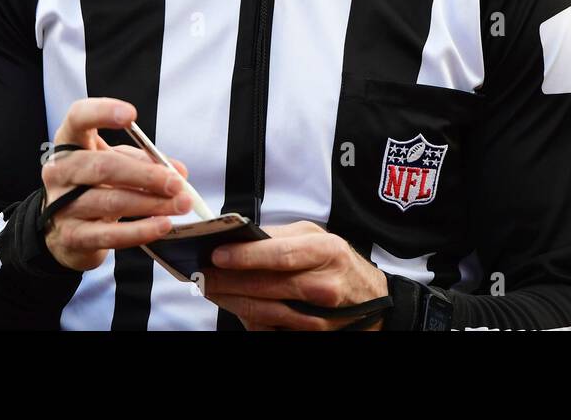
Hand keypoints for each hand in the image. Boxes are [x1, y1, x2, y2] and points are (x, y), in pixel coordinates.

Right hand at [40, 97, 192, 271]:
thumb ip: (145, 161)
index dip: (101, 112)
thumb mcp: (116, 164)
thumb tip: (179, 172)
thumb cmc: (95, 187)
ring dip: (152, 203)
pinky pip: (110, 234)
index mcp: (70, 144)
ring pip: (112, 201)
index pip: (77, 118)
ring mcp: (61, 205)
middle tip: (175, 182)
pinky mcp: (71, 236)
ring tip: (180, 203)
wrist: (67, 231)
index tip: (131, 115)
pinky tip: (162, 225)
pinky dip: (141, 230)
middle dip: (145, 174)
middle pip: (102, 167)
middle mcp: (60, 172)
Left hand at [201, 220, 388, 329]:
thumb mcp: (316, 236)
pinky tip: (232, 304)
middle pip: (266, 286)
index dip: (246, 256)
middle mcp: (324, 285)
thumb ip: (281, 235)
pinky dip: (247, 317)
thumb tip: (240, 236)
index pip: (280, 255)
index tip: (217, 254)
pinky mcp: (310, 334)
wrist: (369, 297)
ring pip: (264, 310)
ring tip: (209, 288)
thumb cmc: (338, 261)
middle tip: (201, 274)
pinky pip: (270, 328)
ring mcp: (318, 315)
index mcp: (326, 252)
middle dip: (228, 280)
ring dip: (230, 300)